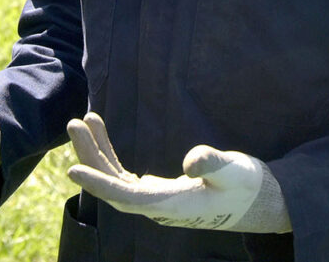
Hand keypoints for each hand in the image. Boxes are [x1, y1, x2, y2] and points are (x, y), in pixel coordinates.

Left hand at [66, 112, 289, 233]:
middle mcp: (157, 208)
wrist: (255, 202)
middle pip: (113, 187)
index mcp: (172, 206)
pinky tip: (101, 139)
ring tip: (85, 121)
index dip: (99, 184)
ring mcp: (155, 201)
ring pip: (116, 181)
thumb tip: (191, 163)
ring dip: (98, 153)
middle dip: (91, 156)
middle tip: (75, 123)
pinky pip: (124, 178)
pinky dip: (110, 158)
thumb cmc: (246, 185)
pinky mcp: (156, 193)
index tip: (73, 169)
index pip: (126, 198)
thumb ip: (214, 165)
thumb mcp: (236, 171)